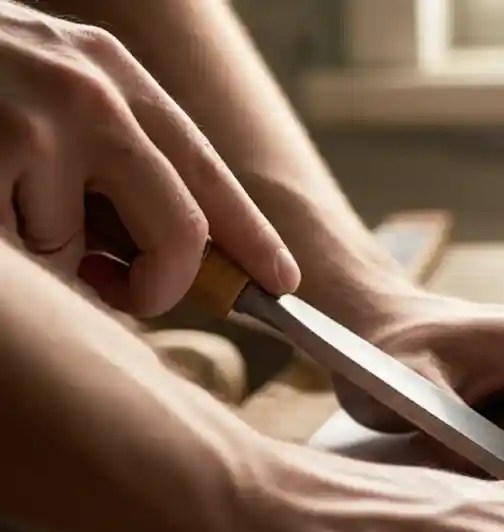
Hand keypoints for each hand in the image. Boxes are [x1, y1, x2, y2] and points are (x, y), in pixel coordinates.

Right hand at [0, 1, 298, 314]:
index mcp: (112, 73)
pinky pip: (22, 253)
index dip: (251, 236)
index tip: (281, 281)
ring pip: (74, 250)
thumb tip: (170, 257)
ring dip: (38, 249)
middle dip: (159, 284)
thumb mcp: (45, 90)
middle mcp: (87, 91)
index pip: (208, 170)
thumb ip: (110, 155)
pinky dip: (4, 246)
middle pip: (180, 231)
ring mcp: (30, 124)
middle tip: (127, 291)